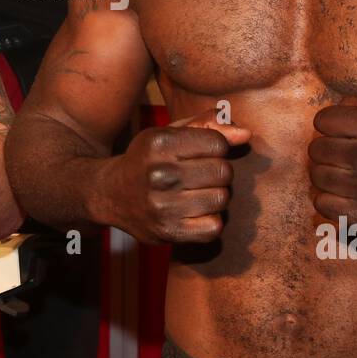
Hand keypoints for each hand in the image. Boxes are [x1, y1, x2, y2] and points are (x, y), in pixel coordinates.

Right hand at [98, 112, 251, 243]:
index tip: (200, 153)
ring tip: (196, 193)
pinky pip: (214, 228)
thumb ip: (208, 125)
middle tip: (200, 175)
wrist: (110, 193)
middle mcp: (159, 173)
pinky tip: (195, 213)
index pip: (219, 144)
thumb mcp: (170, 133)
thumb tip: (245, 134)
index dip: (216, 148)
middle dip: (218, 172)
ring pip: (221, 199)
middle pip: (223, 172)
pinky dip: (210, 221)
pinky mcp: (168, 232)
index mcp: (159, 143)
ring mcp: (162, 205)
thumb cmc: (148, 159)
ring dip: (215, 196)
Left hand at [307, 101, 356, 237]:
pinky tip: (348, 198)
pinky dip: (331, 201)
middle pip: (316, 150)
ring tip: (346, 179)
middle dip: (326, 153)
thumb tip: (337, 104)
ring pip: (317, 177)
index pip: (324, 120)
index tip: (339, 135)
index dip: (330, 127)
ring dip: (328, 178)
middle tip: (342, 159)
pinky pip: (323, 204)